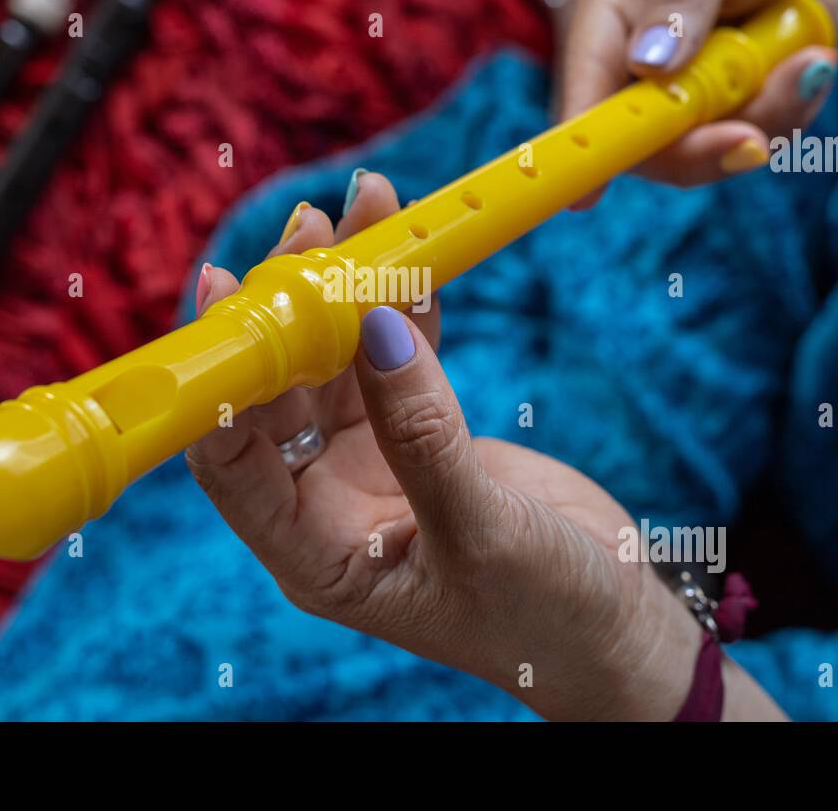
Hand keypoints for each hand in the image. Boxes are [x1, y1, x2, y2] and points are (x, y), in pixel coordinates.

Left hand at [185, 171, 779, 718]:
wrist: (617, 628)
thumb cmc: (543, 618)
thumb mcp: (482, 530)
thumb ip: (423, 433)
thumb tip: (372, 325)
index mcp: (315, 553)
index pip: (232, 463)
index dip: (220, 381)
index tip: (228, 299)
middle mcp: (328, 505)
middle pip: (279, 392)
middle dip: (286, 310)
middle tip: (306, 230)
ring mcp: (372, 466)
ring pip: (338, 364)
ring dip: (346, 291)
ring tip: (360, 210)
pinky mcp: (420, 438)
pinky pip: (398, 360)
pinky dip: (404, 307)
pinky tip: (406, 250)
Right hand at [544, 0, 837, 196]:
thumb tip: (647, 65)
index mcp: (609, 3)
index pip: (584, 77)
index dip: (583, 136)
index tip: (587, 191)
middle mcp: (631, 61)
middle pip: (635, 139)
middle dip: (699, 146)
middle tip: (753, 140)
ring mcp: (675, 97)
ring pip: (698, 152)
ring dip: (764, 116)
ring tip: (810, 59)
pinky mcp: (720, 120)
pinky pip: (746, 147)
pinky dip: (788, 116)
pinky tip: (807, 67)